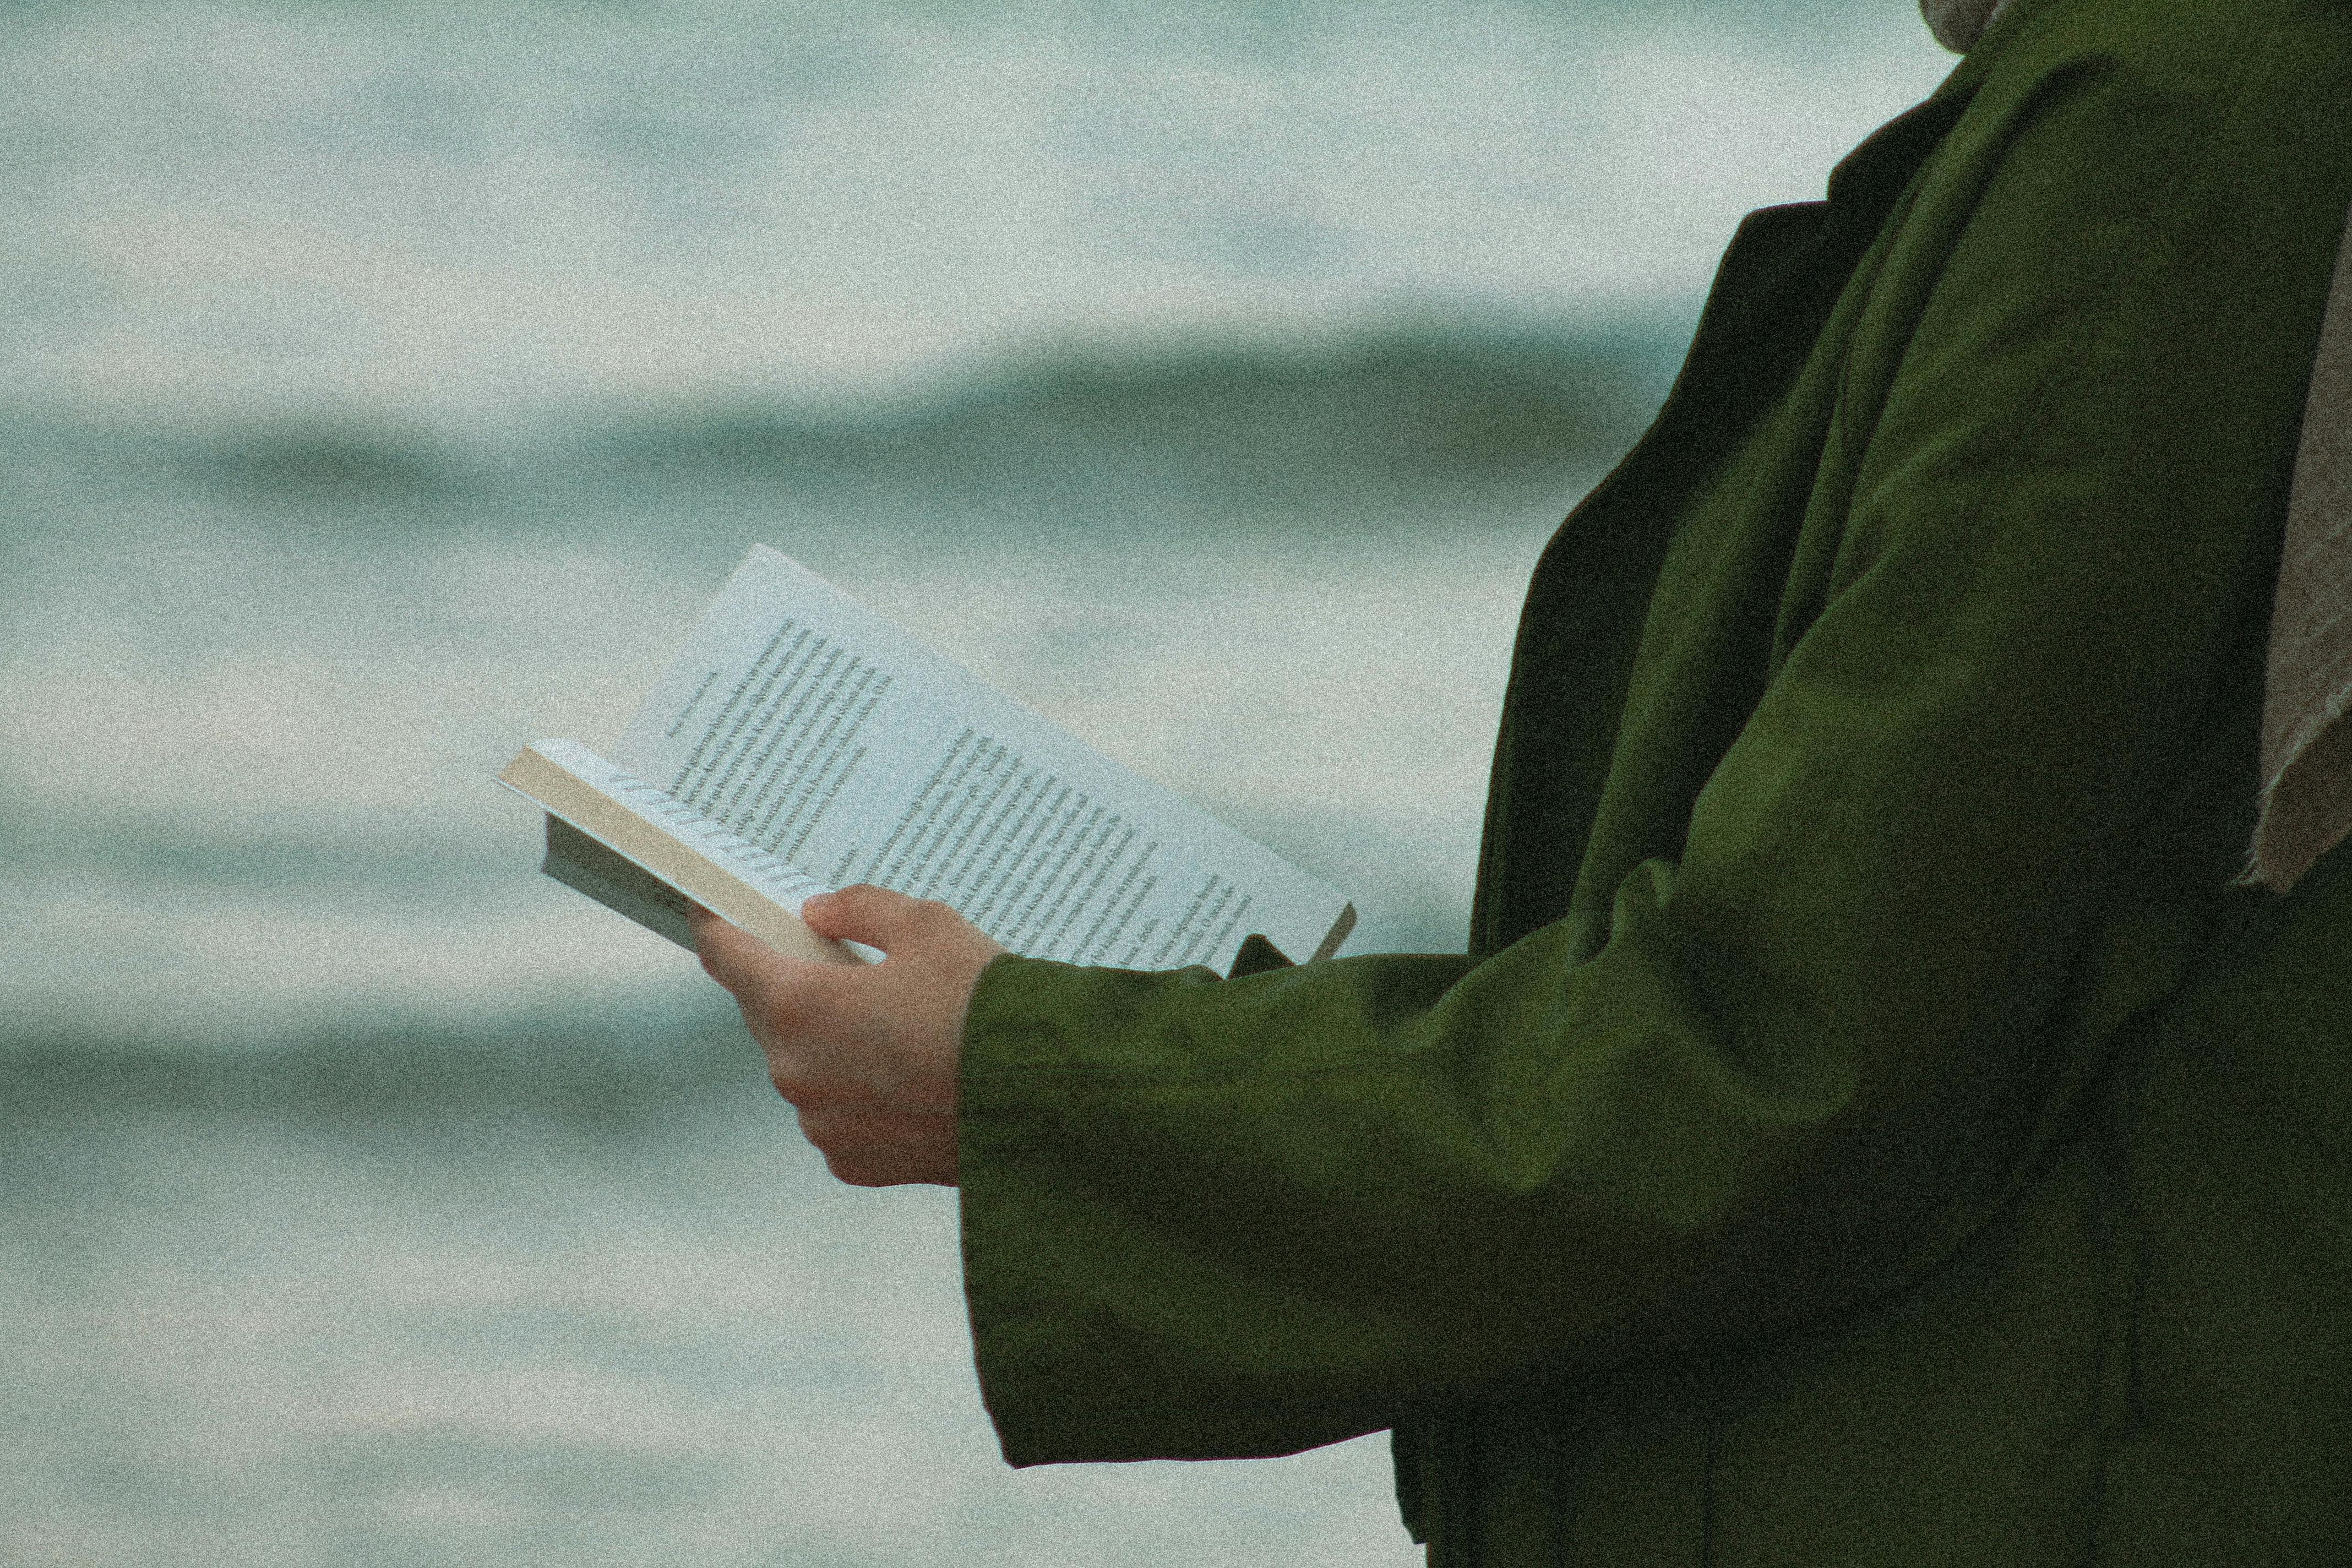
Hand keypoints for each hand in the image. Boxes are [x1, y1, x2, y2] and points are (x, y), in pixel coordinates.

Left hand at [690, 887, 1004, 1186]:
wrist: (1049, 1101)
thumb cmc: (989, 1009)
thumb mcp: (929, 927)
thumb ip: (861, 910)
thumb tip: (820, 914)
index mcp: (800, 1006)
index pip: (729, 957)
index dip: (718, 928)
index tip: (710, 913)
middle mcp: (796, 1072)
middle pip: (768, 1014)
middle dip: (791, 984)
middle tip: (830, 959)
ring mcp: (822, 1125)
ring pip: (805, 1067)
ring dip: (829, 1041)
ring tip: (891, 1021)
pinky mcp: (854, 1162)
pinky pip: (836, 1113)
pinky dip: (857, 1091)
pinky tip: (907, 1073)